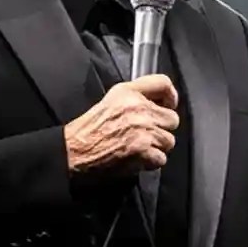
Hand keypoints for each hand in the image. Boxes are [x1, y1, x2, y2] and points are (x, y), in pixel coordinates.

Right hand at [63, 74, 179, 174]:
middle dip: (162, 128)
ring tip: (139, 147)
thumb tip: (159, 101)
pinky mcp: (143, 150)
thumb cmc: (89, 130)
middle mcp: (138, 109)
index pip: (163, 84)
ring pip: (169, 140)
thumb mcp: (110, 100)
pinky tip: (136, 158)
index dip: (171, 96)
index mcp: (129, 93)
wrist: (75, 152)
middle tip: (147, 133)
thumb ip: (135, 96)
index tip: (169, 104)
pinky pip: (161, 158)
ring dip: (157, 147)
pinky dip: (151, 162)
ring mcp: (143, 130)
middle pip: (172, 118)